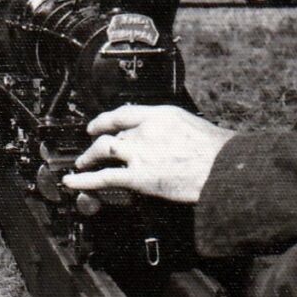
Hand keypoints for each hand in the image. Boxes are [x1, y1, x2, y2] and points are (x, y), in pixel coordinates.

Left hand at [62, 104, 234, 203]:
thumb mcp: (192, 126)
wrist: (224, 169)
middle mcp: (145, 130)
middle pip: (112, 134)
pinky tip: (72, 182)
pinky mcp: (139, 178)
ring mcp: (140, 153)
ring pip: (103, 151)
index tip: (98, 123)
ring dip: (88, 158)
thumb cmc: (218, 151)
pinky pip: (104, 178)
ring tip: (80, 165)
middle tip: (89, 146)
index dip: (106, 119)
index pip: (124, 113)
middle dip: (97, 142)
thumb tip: (164, 137)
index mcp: (160, 115)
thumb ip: (171, 129)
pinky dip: (84, 181)